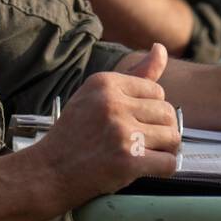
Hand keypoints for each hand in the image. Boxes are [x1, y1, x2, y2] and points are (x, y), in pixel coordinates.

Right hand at [35, 44, 180, 206]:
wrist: (48, 172)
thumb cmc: (73, 133)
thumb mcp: (95, 95)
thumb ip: (133, 74)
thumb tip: (160, 47)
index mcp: (105, 82)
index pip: (156, 90)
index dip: (148, 110)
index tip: (131, 123)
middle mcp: (113, 104)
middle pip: (167, 112)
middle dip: (160, 129)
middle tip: (140, 141)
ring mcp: (122, 133)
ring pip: (172, 137)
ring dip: (164, 149)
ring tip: (143, 154)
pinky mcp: (128, 161)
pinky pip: (169, 163)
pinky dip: (163, 169)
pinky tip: (145, 168)